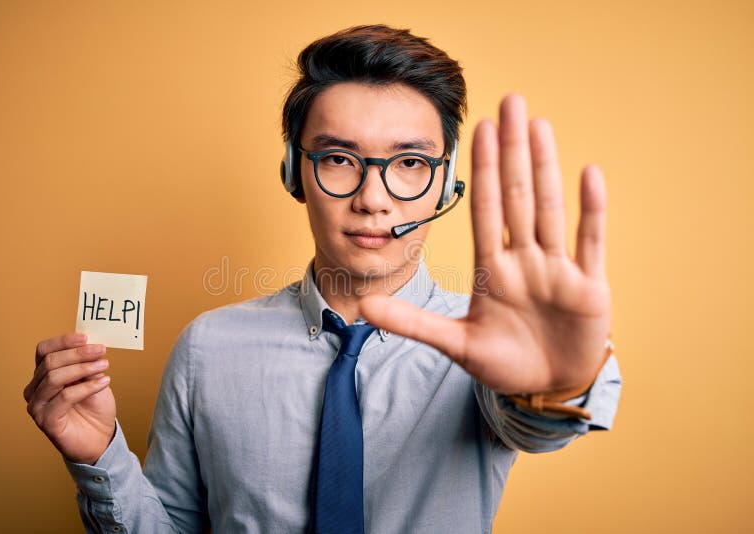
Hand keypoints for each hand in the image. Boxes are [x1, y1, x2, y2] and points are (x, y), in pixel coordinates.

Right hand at [24, 332, 115, 463]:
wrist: (100, 438)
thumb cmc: (94, 407)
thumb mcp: (93, 378)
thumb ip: (88, 363)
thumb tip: (91, 345)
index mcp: (43, 375)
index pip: (43, 350)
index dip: (63, 341)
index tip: (85, 337)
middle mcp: (34, 389)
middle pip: (50, 362)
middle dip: (78, 354)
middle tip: (101, 350)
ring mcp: (37, 406)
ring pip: (54, 377)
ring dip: (82, 368)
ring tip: (104, 365)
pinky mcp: (46, 421)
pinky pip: (64, 397)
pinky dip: (86, 387)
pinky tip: (104, 382)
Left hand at [360, 94, 610, 394]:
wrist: (546, 390)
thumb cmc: (503, 363)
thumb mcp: (455, 344)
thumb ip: (413, 324)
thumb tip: (365, 307)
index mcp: (493, 271)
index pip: (485, 210)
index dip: (483, 171)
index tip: (477, 130)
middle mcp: (525, 261)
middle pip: (517, 197)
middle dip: (512, 151)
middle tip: (510, 101)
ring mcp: (557, 271)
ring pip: (550, 209)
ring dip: (546, 167)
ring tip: (539, 125)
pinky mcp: (589, 287)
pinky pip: (590, 242)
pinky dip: (590, 211)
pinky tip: (588, 173)